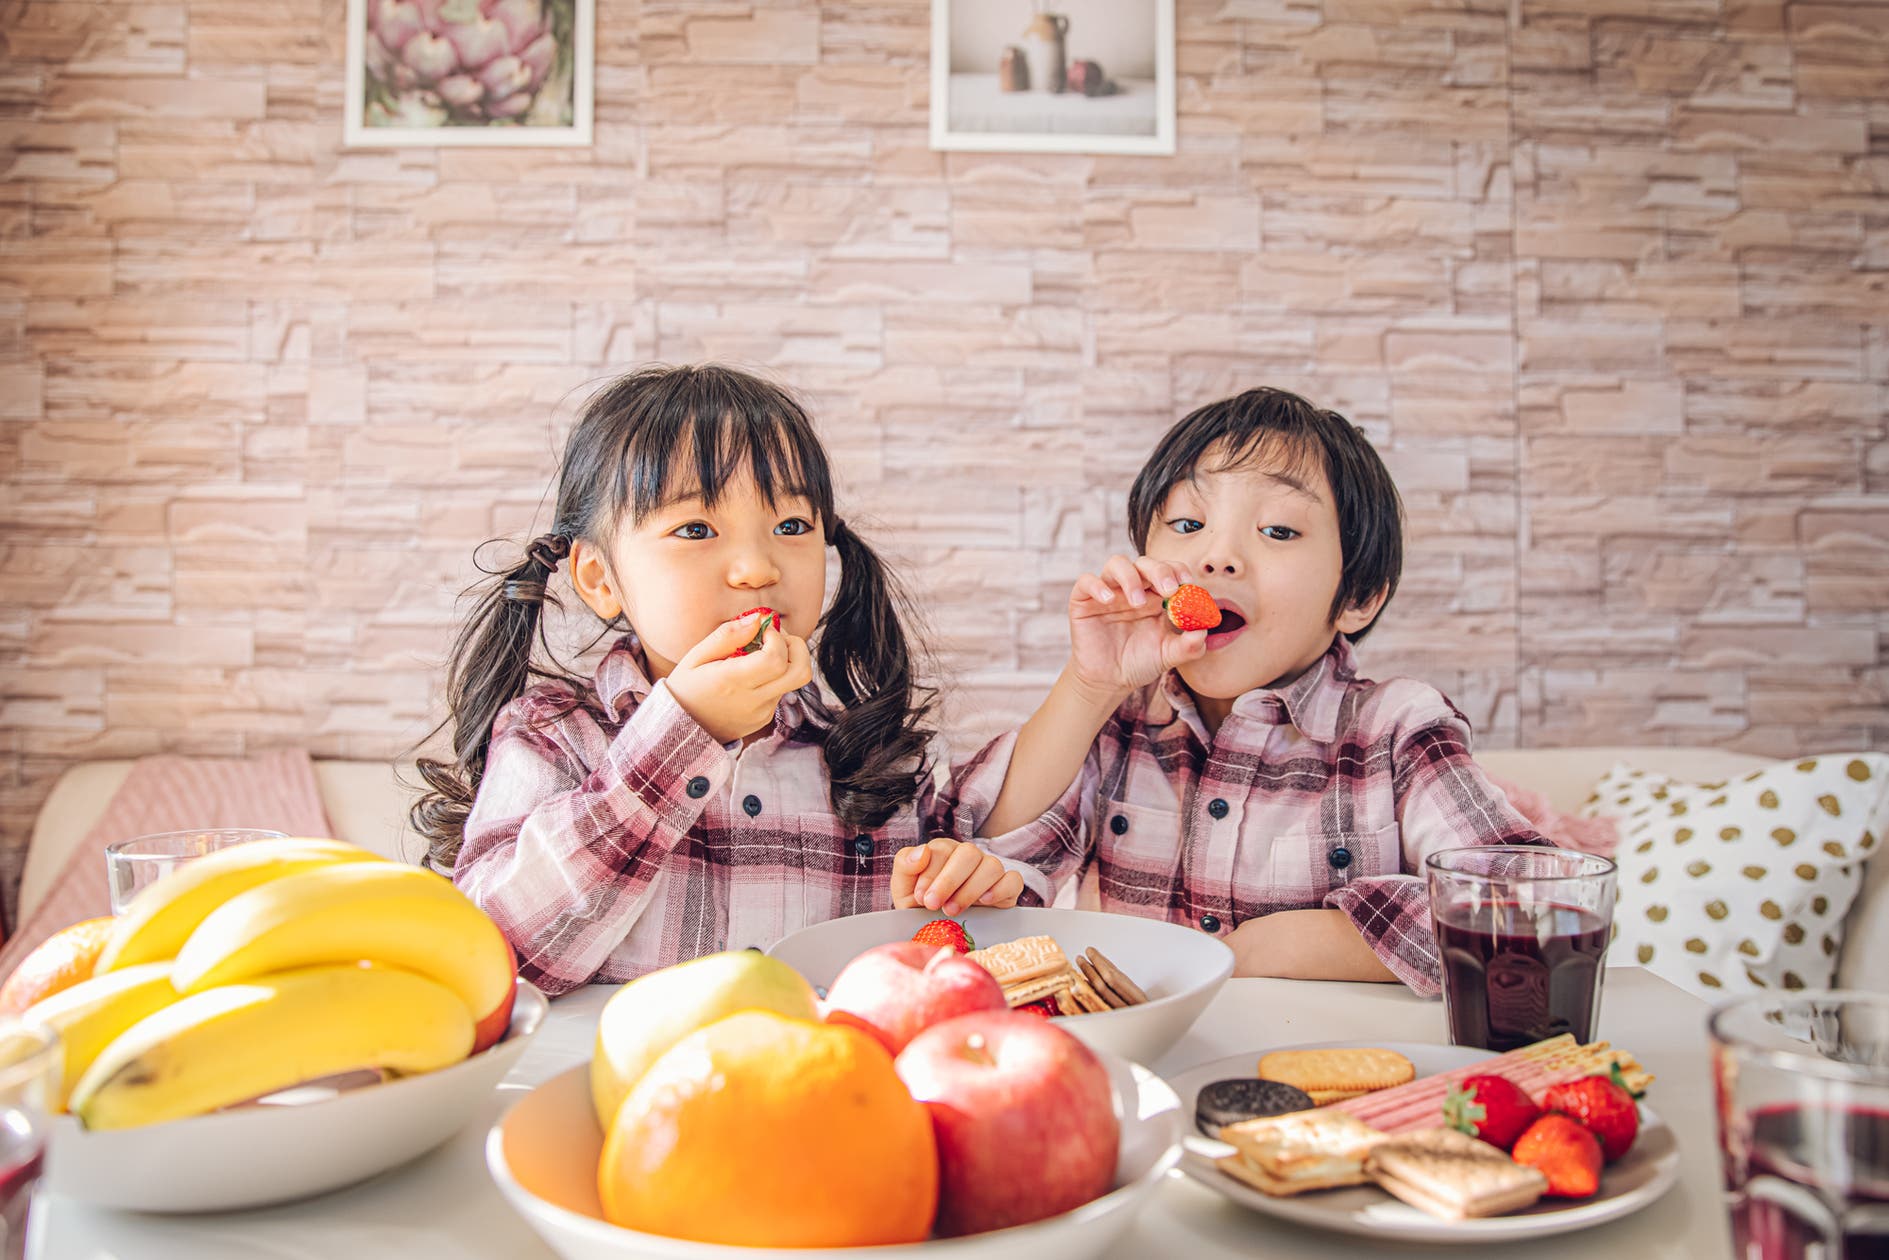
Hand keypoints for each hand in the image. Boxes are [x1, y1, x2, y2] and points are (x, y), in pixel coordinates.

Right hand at [665, 611, 813, 743]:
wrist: (679, 729)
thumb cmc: (685, 687)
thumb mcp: (696, 656)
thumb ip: (728, 636)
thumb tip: (757, 619)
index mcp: (732, 682)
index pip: (776, 659)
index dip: (777, 638)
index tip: (764, 629)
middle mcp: (752, 700)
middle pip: (800, 672)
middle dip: (797, 647)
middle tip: (776, 637)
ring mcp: (761, 713)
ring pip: (792, 681)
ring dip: (785, 660)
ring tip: (761, 653)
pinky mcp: (764, 719)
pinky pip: (780, 692)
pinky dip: (774, 676)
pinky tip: (752, 674)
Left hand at [890, 839, 1023, 915]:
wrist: (938, 931)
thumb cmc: (921, 906)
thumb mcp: (903, 888)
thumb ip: (905, 865)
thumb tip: (921, 851)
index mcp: (943, 851)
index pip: (942, 849)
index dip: (931, 873)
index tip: (921, 897)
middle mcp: (968, 856)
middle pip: (968, 853)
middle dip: (949, 881)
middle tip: (934, 905)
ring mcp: (990, 870)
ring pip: (992, 866)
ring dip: (970, 889)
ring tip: (953, 910)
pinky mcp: (1008, 887)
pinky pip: (1013, 880)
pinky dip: (1000, 889)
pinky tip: (984, 902)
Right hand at [1065, 554, 1208, 699]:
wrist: (1109, 681)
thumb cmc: (1140, 662)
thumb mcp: (1169, 655)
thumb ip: (1190, 646)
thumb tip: (1203, 631)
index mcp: (1155, 594)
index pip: (1168, 569)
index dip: (1178, 571)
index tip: (1188, 583)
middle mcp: (1132, 587)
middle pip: (1145, 563)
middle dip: (1160, 571)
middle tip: (1169, 590)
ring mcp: (1108, 591)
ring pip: (1117, 564)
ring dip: (1130, 577)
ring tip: (1137, 602)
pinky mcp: (1084, 600)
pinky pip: (1086, 581)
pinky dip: (1097, 586)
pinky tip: (1108, 600)